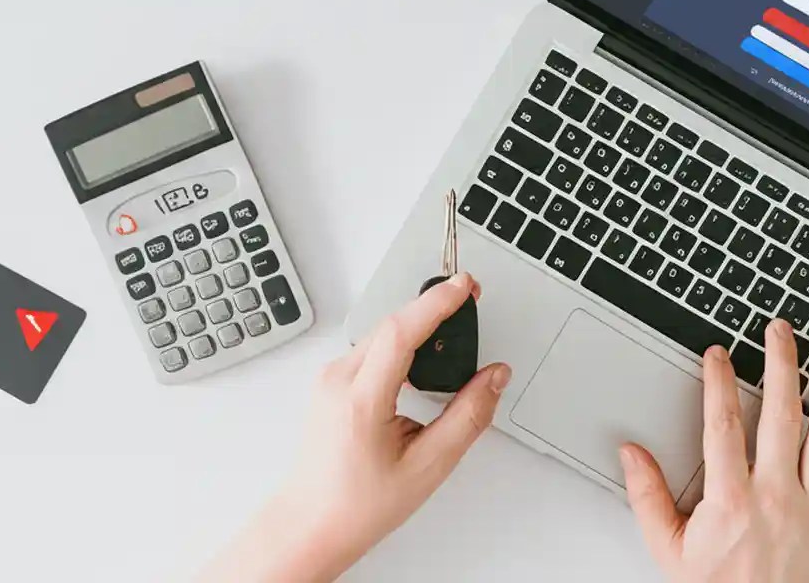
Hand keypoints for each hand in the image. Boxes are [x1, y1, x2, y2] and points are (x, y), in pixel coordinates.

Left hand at [206, 273, 509, 582]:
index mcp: (360, 400)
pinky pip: (371, 348)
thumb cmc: (360, 503)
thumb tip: (494, 377)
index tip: (464, 286)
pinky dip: (401, 342)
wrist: (314, 522)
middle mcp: (339, 381)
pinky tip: (423, 353)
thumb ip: (468, 416)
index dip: (436, 303)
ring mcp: (331, 379)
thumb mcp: (428, 465)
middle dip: (433, 306)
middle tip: (469, 296)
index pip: (400, 333)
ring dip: (417, 323)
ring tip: (454, 324)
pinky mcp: (333, 383)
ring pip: (381, 334)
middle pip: (391, 325)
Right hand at [620, 320, 808, 582]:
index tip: (718, 354)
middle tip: (778, 330)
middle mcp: (777, 497)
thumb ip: (647, 496)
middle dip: (781, 363)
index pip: (723, 425)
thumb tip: (630, 453)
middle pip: (781, 414)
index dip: (719, 382)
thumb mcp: (669, 548)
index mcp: (731, 501)